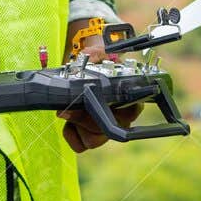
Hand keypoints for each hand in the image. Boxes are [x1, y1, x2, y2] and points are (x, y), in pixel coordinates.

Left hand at [57, 25, 136, 152]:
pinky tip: (70, 121)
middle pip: (106, 131)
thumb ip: (96, 54)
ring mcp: (106, 131)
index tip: (92, 102)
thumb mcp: (98, 55)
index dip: (111, 110)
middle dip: (83, 118)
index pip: (130, 113)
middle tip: (71, 106)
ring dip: (77, 126)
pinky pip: (80, 146)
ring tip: (71, 111)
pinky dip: (71, 134)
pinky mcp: (90, 137)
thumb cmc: (98, 65)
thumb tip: (88, 56)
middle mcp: (121, 120)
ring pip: (93, 141)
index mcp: (130, 101)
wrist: (88, 71)